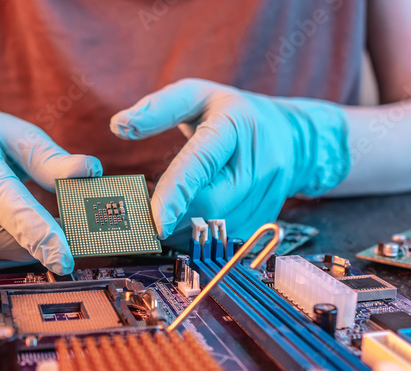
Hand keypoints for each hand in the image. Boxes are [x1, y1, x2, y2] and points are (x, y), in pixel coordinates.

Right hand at [0, 108, 101, 273]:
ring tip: (36, 230)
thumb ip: (49, 158)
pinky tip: (10, 235)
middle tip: (64, 238)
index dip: (34, 228)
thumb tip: (89, 172)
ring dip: (20, 248)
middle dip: (33, 242)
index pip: (1, 197)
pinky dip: (1, 252)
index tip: (63, 255)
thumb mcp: (14, 134)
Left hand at [110, 79, 349, 245]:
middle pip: (210, 203)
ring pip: (220, 226)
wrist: (292, 135)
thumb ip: (158, 108)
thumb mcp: (198, 95)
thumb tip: (118, 125)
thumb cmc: (234, 112)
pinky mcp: (269, 214)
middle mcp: (257, 162)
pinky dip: (205, 235)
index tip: (154, 221)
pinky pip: (231, 235)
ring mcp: (268, 192)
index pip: (201, 164)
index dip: (176, 194)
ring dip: (187, 230)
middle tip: (145, 217)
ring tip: (168, 218)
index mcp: (234, 126)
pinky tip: (192, 223)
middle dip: (174, 215)